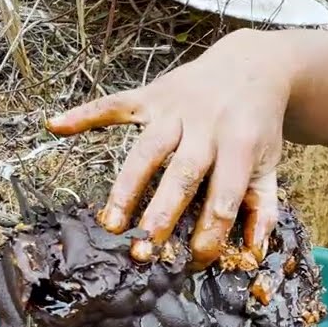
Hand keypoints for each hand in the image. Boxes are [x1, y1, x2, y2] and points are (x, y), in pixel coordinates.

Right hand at [44, 29, 289, 267]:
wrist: (253, 66)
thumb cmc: (258, 125)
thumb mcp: (271, 163)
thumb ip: (263, 206)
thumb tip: (253, 250)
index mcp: (240, 143)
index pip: (223, 194)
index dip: (211, 230)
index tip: (195, 260)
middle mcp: (205, 124)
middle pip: (181, 174)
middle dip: (162, 213)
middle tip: (144, 249)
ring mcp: (175, 108)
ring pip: (146, 150)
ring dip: (126, 187)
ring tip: (112, 223)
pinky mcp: (153, 95)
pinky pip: (115, 104)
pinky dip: (86, 114)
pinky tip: (56, 126)